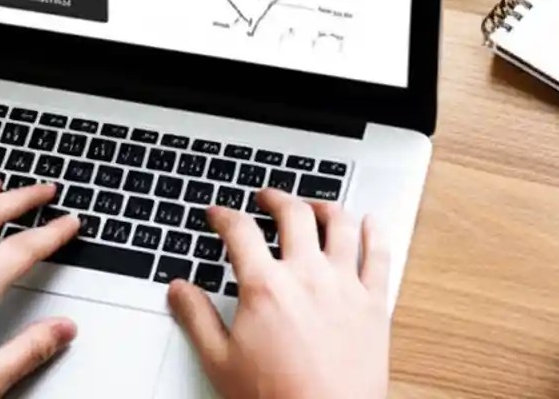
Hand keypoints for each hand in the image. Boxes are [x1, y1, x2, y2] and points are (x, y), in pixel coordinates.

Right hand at [168, 189, 390, 398]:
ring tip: (315, 205)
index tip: (219, 213)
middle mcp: (307, 276)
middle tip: (266, 196)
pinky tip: (371, 223)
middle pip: (293, 214)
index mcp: (266, 287)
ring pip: (341, 224)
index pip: (240, 231)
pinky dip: (376, 232)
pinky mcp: (375, 302)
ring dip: (325, 206)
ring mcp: (345, 286)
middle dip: (276, 197)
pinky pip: (379, 255)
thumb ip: (197, 318)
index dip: (224, 216)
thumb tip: (179, 290)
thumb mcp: (220, 362)